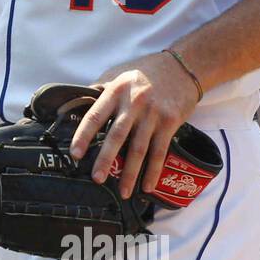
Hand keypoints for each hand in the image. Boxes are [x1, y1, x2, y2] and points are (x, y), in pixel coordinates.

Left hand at [68, 52, 200, 198]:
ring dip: (131, 173)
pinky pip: (160, 151)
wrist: (183, 67)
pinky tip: (148, 186)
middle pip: (117, 135)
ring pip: (139, 148)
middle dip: (106, 159)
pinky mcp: (170, 122)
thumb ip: (101, 89)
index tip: (75, 154)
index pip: (95, 116)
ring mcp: (153, 114)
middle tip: (97, 179)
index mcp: (116, 91)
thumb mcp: (119, 74)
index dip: (83, 136)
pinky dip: (154, 170)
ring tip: (124, 191)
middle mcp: (133, 103)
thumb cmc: (146, 72)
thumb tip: (78, 102)